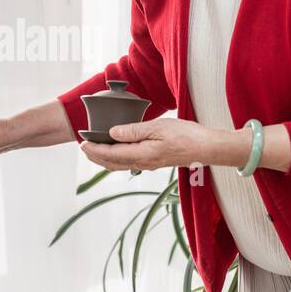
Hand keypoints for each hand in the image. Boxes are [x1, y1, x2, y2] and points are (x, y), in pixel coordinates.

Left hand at [80, 118, 229, 171]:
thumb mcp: (158, 127)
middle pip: (112, 163)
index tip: (82, 143)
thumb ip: (134, 130)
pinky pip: (129, 163)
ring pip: (120, 164)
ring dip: (105, 159)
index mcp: (142, 154)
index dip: (94, 149)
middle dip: (95, 156)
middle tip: (83, 148)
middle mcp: (143, 162)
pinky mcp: (155, 162)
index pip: (111, 153)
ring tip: (95, 151)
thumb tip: (113, 133)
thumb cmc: (186, 135)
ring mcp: (149, 164)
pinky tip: (117, 153)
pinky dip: (117, 159)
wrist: (207, 148)